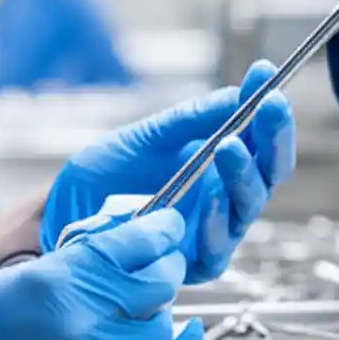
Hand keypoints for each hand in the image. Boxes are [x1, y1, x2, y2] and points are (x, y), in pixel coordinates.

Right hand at [0, 207, 204, 339]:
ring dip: (157, 303)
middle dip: (162, 262)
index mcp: (62, 284)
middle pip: (158, 282)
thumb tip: (125, 238)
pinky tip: (183, 331)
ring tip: (141, 294)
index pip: (135, 244)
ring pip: (160, 322)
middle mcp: (86, 326)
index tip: (163, 223)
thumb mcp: (24, 274)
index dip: (156, 228)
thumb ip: (78, 257)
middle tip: (155, 254)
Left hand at [42, 60, 295, 283]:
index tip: (268, 75)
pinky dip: (216, 222)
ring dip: (243, 174)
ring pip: (247, 206)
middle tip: (270, 106)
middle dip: (272, 137)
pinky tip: (211, 196)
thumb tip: (237, 93)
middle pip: (268, 172)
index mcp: (221, 163)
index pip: (261, 139)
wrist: (66, 212)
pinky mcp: (193, 264)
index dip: (270, 110)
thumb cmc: (109, 174)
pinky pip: (217, 248)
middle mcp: (225, 196)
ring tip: (230, 146)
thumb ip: (193, 119)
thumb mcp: (149, 135)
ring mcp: (212, 230)